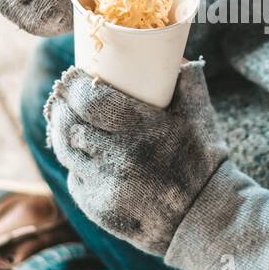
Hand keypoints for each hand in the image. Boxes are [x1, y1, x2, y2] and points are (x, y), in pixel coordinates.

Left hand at [43, 60, 229, 256]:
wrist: (206, 218)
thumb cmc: (203, 160)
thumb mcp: (200, 114)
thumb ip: (187, 78)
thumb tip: (173, 51)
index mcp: (145, 130)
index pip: (91, 100)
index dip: (75, 85)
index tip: (73, 76)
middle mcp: (122, 160)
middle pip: (71, 124)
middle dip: (62, 106)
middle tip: (63, 96)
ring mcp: (107, 187)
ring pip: (67, 151)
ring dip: (62, 132)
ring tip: (66, 120)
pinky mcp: (98, 210)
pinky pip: (75, 178)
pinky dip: (77, 165)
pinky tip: (85, 155)